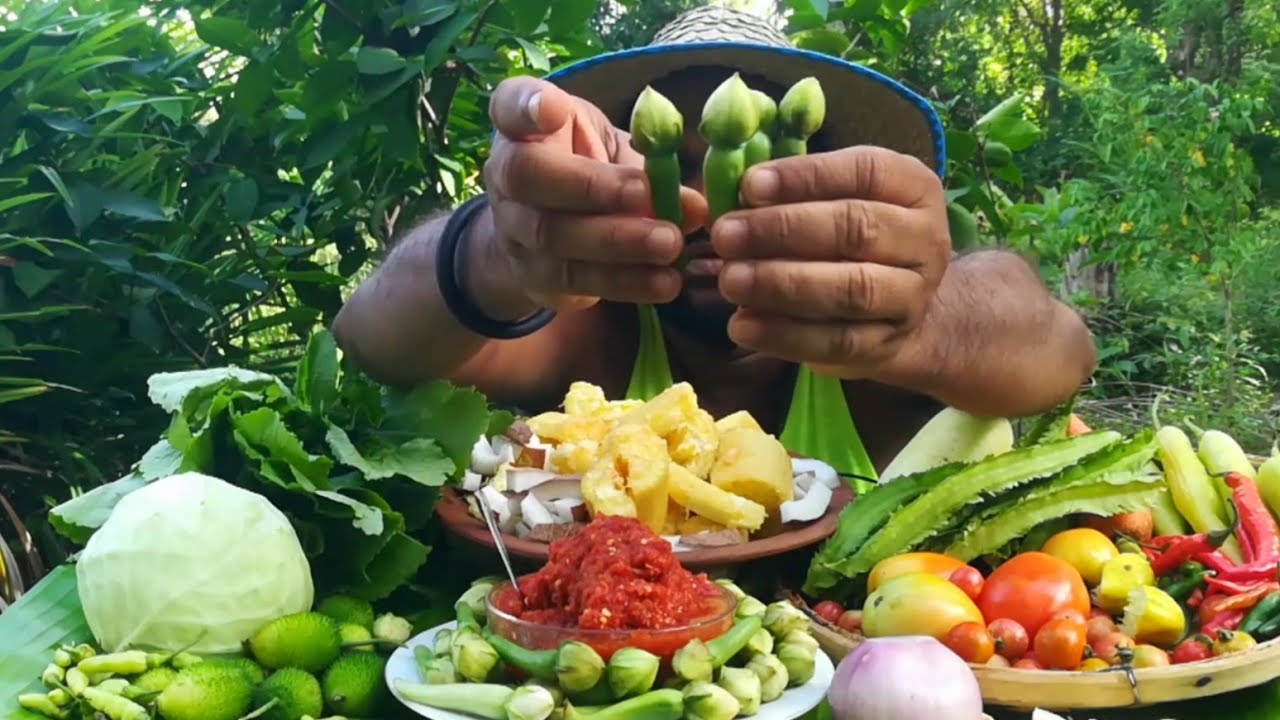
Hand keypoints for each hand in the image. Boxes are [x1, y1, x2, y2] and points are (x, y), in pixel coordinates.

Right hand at [482, 77, 707, 313]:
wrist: (541, 236)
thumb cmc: (585, 173)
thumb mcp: (609, 152)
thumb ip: (647, 168)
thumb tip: (697, 206)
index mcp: (523, 127)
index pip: (509, 105)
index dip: (527, 105)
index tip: (553, 109)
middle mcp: (505, 173)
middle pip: (527, 175)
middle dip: (590, 185)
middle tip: (646, 193)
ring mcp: (512, 228)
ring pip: (553, 235)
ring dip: (617, 241)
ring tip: (670, 243)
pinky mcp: (533, 275)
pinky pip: (575, 280)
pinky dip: (624, 281)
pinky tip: (663, 281)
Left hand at [709, 146, 951, 377]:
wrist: (897, 309)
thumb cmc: (850, 238)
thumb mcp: (836, 201)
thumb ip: (794, 193)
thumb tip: (734, 193)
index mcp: (914, 188)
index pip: (866, 171)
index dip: (806, 176)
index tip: (750, 185)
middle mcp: (925, 240)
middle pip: (857, 229)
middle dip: (784, 230)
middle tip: (727, 235)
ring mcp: (911, 297)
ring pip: (851, 290)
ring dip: (783, 284)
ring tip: (731, 280)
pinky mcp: (887, 344)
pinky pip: (837, 342)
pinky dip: (785, 335)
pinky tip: (743, 326)